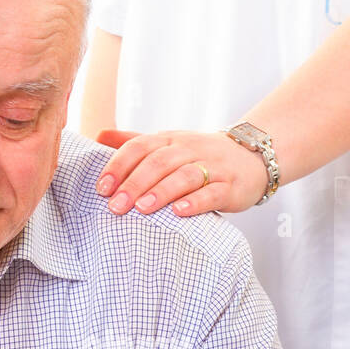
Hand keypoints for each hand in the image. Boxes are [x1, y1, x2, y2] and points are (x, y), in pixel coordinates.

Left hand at [93, 128, 270, 217]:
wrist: (252, 157)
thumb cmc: (200, 156)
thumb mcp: (167, 144)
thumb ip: (134, 142)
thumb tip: (97, 135)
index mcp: (169, 140)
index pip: (139, 147)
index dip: (118, 166)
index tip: (101, 188)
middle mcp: (189, 149)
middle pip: (159, 162)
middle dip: (135, 184)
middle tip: (115, 206)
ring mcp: (211, 166)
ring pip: (184, 176)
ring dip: (161, 192)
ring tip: (142, 209)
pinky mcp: (230, 186)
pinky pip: (212, 192)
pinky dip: (195, 202)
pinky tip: (180, 212)